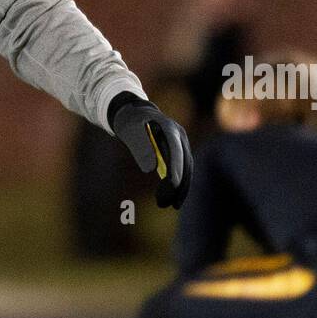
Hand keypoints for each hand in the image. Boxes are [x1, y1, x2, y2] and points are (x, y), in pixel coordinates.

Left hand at [109, 95, 192, 209]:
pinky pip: (183, 168)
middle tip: (172, 204)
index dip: (175, 168)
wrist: (136, 113)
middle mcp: (180, 135)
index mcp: (169, 128)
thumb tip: (150, 169)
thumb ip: (139, 148)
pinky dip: (179, 183)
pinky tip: (172, 198)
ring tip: (172, 205)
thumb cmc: (131, 122)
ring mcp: (181, 143)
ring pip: (187, 167)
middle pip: (186, 161)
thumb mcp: (129, 131)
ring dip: (182, 187)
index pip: (175, 150)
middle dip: (180, 183)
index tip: (173, 186)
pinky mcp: (179, 151)